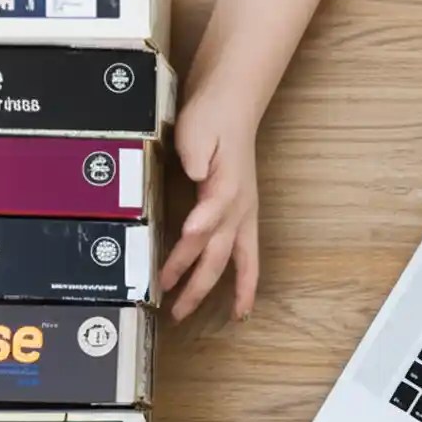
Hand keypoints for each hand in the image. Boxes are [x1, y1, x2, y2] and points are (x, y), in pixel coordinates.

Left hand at [161, 87, 259, 322]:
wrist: (232, 106)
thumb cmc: (211, 117)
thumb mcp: (198, 128)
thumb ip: (196, 151)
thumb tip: (197, 171)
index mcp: (226, 186)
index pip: (210, 214)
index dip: (198, 229)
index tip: (184, 246)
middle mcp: (239, 207)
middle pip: (217, 252)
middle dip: (196, 282)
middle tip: (174, 308)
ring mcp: (243, 214)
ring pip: (234, 262)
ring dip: (219, 291)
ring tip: (199, 316)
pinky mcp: (241, 216)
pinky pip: (247, 258)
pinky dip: (246, 282)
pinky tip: (241, 306)